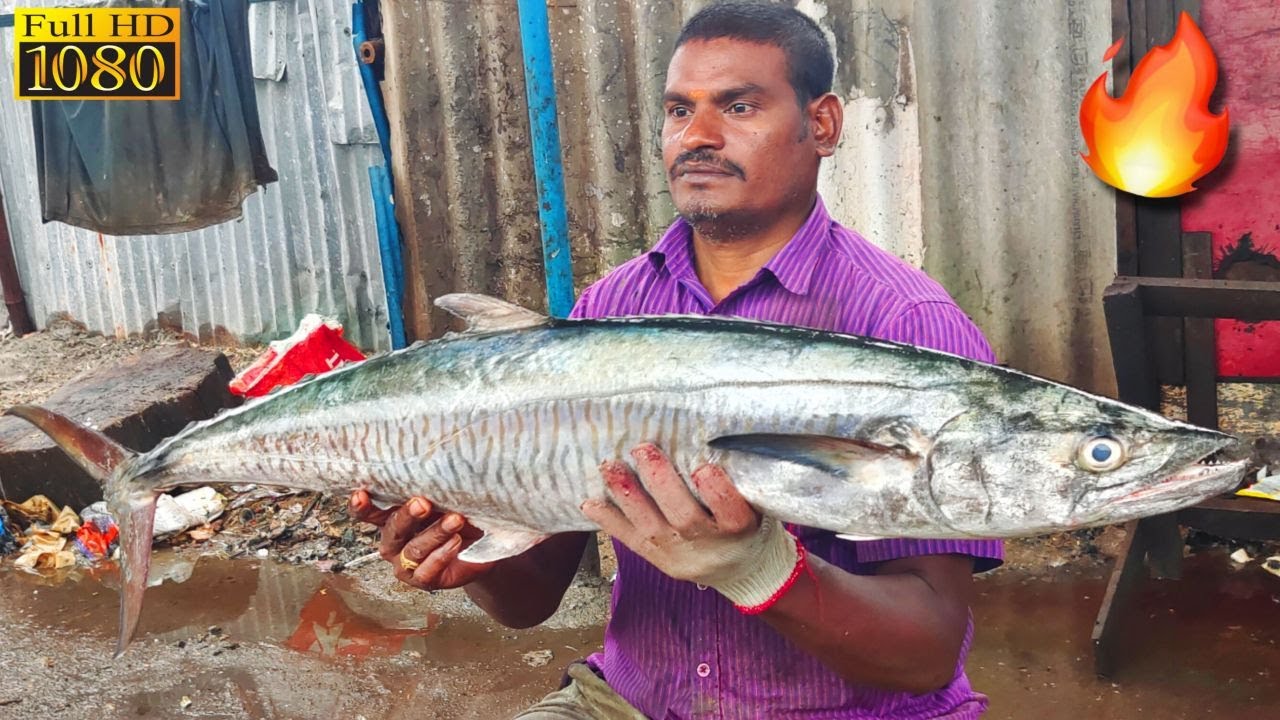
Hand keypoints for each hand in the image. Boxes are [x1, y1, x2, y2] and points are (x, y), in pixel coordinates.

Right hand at [348, 490, 495, 589]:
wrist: (480, 547)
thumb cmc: (458, 518)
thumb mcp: (444, 501)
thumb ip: (433, 490)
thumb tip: (438, 467)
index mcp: (392, 519)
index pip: (370, 513)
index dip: (362, 506)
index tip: (361, 494)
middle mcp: (393, 543)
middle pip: (392, 530)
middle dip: (407, 516)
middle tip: (423, 503)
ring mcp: (405, 564)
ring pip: (414, 549)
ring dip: (435, 533)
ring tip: (456, 520)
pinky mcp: (424, 580)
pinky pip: (428, 570)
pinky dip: (442, 554)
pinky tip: (456, 542)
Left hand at [581, 443, 800, 608]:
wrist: (743, 571)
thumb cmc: (750, 524)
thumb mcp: (758, 504)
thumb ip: (739, 480)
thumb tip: (707, 436)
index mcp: (742, 529)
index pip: (732, 513)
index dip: (717, 492)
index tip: (703, 467)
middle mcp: (710, 545)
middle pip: (685, 517)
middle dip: (661, 483)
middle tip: (643, 449)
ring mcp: (680, 555)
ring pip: (652, 528)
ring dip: (628, 495)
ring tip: (610, 467)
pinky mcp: (660, 562)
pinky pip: (632, 542)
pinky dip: (610, 522)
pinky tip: (590, 502)